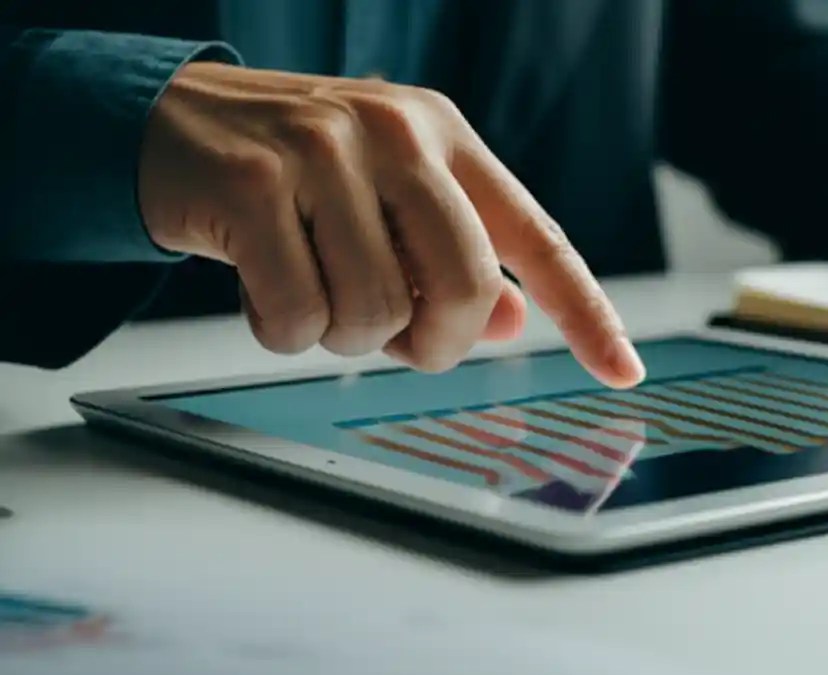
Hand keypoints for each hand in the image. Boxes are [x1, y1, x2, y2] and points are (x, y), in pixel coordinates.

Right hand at [139, 62, 644, 386]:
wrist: (175, 122)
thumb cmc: (299, 174)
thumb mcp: (390, 201)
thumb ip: (455, 256)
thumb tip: (511, 322)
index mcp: (446, 139)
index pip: (536, 238)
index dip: (586, 312)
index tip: (623, 371)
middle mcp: (397, 135)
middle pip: (464, 286)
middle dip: (433, 343)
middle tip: (398, 340)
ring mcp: (324, 153)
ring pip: (377, 311)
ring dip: (346, 337)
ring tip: (316, 293)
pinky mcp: (254, 184)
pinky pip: (297, 314)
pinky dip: (282, 330)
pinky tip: (265, 291)